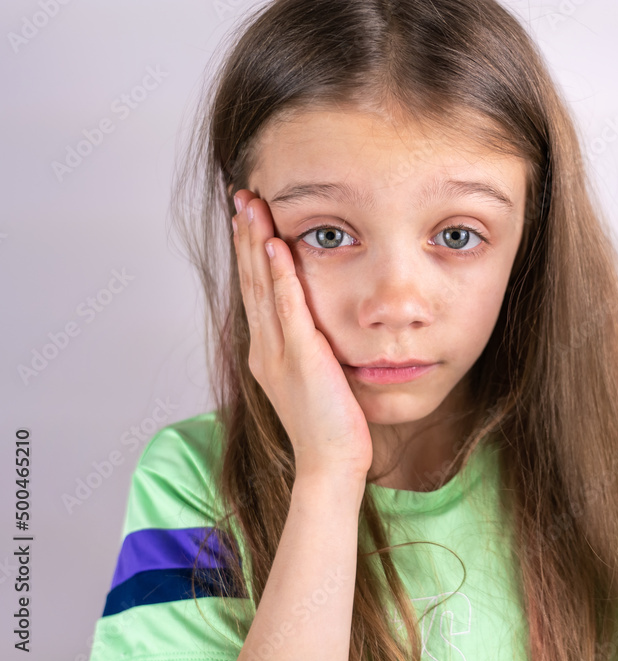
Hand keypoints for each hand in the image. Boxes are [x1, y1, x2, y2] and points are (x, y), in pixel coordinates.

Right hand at [231, 189, 372, 478]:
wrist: (330, 463)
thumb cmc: (331, 426)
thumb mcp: (317, 378)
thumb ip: (312, 348)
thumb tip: (320, 325)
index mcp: (267, 351)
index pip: (256, 290)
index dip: (251, 252)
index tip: (249, 218)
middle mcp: (265, 348)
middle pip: (251, 280)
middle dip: (246, 235)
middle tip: (242, 196)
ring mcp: (278, 353)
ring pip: (262, 286)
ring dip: (256, 243)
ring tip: (251, 206)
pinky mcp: (301, 359)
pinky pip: (288, 309)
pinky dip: (280, 275)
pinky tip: (278, 246)